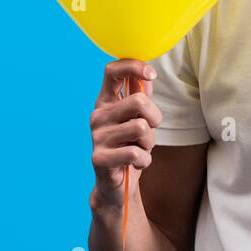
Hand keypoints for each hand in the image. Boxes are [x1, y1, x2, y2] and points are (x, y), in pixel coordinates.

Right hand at [90, 58, 161, 207]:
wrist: (115, 184)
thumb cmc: (129, 147)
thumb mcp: (138, 119)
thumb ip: (141, 97)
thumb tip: (147, 76)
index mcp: (106, 102)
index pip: (112, 71)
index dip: (133, 66)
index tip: (151, 74)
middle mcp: (97, 115)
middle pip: (138, 100)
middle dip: (155, 118)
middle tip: (149, 132)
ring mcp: (96, 136)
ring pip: (141, 127)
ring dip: (149, 142)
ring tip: (140, 149)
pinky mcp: (99, 158)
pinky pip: (136, 152)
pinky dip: (144, 160)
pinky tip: (136, 163)